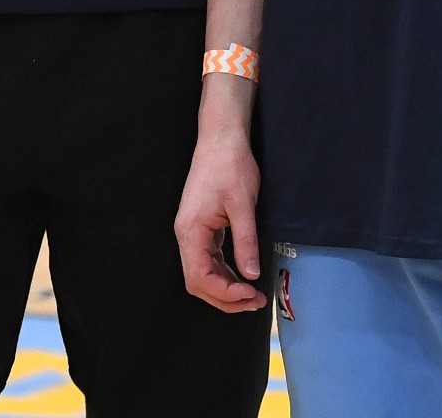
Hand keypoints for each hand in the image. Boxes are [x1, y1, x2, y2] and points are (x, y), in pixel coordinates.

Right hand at [173, 108, 267, 312]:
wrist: (221, 138)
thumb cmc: (230, 165)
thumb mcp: (243, 205)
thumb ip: (246, 242)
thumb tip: (251, 275)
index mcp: (191, 230)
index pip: (201, 277)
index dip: (225, 293)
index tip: (251, 294)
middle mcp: (186, 234)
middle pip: (198, 281)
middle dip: (225, 298)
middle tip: (255, 302)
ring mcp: (192, 231)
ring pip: (202, 273)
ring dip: (225, 288)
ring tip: (252, 294)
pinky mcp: (200, 227)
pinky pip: (207, 259)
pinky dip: (223, 273)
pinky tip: (241, 275)